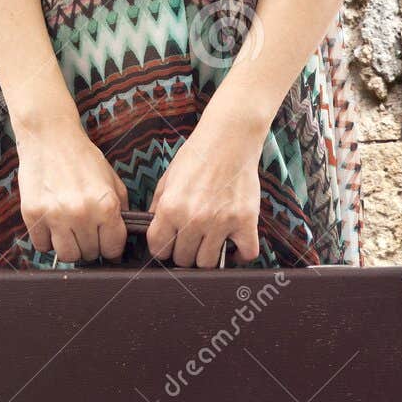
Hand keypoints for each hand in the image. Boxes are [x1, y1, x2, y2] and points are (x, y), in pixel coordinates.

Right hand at [14, 118, 129, 262]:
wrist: (49, 136)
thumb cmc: (82, 159)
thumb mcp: (112, 182)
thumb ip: (121, 212)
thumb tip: (121, 242)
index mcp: (105, 206)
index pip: (112, 249)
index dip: (110, 248)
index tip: (105, 242)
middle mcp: (81, 213)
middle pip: (89, 255)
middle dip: (90, 245)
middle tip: (84, 231)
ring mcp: (55, 215)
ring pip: (67, 256)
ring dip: (69, 247)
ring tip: (68, 231)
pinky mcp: (32, 214)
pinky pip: (42, 246)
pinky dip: (47, 240)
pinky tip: (51, 224)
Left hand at [146, 114, 263, 267]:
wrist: (230, 138)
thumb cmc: (198, 155)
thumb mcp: (168, 179)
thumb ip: (158, 207)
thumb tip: (155, 232)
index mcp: (171, 208)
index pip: (159, 250)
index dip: (162, 248)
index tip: (170, 244)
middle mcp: (194, 219)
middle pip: (184, 260)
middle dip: (185, 252)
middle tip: (191, 240)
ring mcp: (221, 223)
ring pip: (209, 263)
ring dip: (208, 255)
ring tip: (210, 242)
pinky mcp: (246, 222)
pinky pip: (246, 254)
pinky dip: (240, 255)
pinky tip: (234, 246)